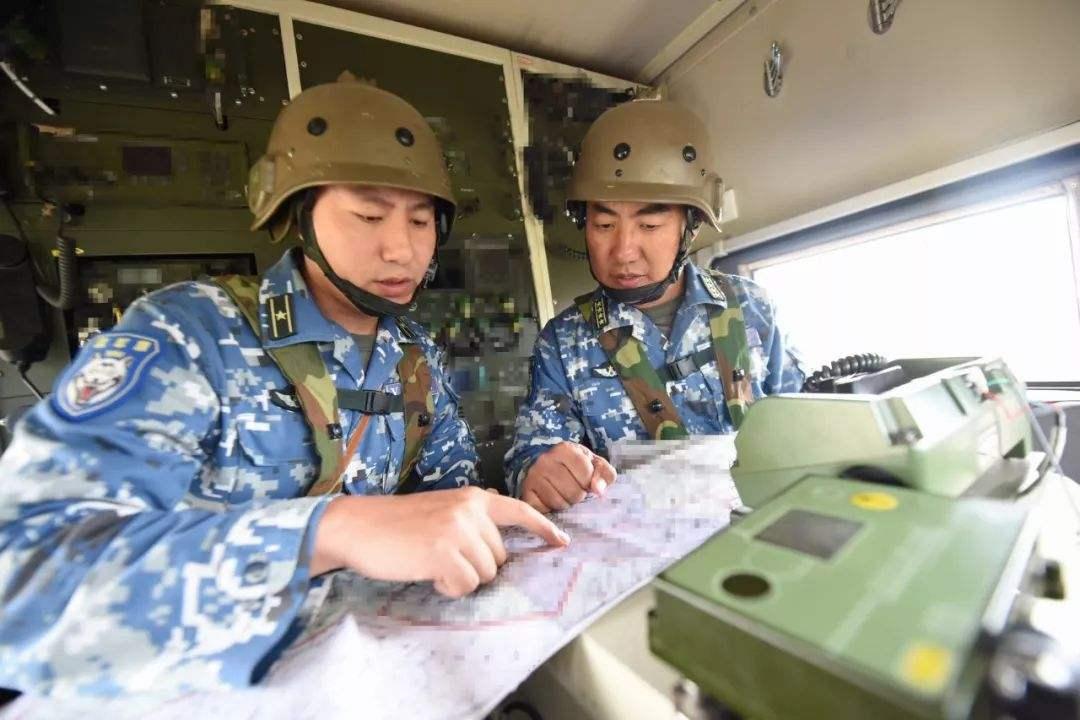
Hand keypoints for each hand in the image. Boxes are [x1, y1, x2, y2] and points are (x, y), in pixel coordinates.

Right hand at [311, 487, 569, 596]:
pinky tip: (427, 573)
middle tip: (442, 558)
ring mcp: (458, 530)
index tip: (562, 543)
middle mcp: (470, 510)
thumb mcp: (441, 510)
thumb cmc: (396, 524)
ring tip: (431, 564)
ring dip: (461, 578)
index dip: (543, 529)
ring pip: (485, 574)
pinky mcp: (444, 553)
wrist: (358, 526)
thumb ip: (470, 522)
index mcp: (472, 497)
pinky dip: (448, 587)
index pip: (519, 510)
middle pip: (500, 557)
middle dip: (476, 566)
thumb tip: (496, 549)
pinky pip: (465, 585)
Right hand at [521, 441, 616, 512]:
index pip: (586, 475)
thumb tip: (599, 491)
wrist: (543, 465)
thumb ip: (604, 474)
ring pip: (559, 503)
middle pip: (574, 493)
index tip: (585, 481)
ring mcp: (533, 476)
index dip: (589, 483)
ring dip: (565, 503)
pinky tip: (551, 500)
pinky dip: (550, 510)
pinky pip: (544, 510)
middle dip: (578, 495)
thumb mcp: (593, 463)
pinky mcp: (525, 493)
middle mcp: (545, 460)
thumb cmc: (574, 465)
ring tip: (563, 494)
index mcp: (565, 449)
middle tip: (573, 489)